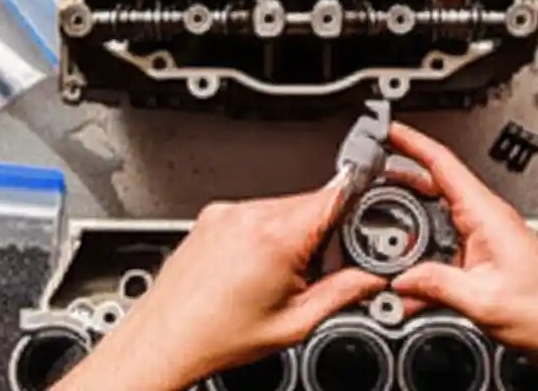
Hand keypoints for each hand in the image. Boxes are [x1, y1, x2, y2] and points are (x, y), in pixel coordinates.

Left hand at [54, 185, 386, 390]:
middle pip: (309, 204)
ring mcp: (226, 213)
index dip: (358, 204)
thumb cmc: (215, 336)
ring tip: (275, 277)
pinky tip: (253, 270)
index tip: (369, 217)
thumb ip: (343, 294)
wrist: (165, 340)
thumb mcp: (295, 323)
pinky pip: (255, 214)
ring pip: (282, 208)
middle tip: (315, 271)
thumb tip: (371, 280)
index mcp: (275, 236)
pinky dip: (265, 235)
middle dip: (322, 233)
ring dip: (292, 234)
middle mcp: (248, 214)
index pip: (334, 196)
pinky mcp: (211, 218)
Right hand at [387, 122, 537, 390]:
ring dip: (412, 222)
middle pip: (438, 187)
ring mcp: (489, 238)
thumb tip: (401, 279)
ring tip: (384, 223)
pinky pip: (449, 246)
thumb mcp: (481, 300)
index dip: (414, 143)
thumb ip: (435, 285)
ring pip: (441, 218)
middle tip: (373, 172)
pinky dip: (427, 255)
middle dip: (404, 178)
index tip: (390, 130)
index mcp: (489, 215)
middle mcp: (490, 220)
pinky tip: (412, 280)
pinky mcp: (489, 259)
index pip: (444, 165)